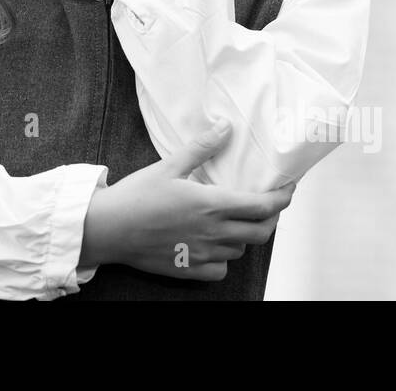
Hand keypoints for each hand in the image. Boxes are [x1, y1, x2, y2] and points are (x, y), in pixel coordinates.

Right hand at [79, 120, 295, 280]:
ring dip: (245, 235)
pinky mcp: (189, 269)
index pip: (264, 206)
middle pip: (261, 232)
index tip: (288, 189)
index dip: (282, 198)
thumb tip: (226, 127)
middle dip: (271, 218)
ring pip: (241, 249)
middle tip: (266, 204)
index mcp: (212, 204)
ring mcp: (202, 254)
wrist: (108, 229)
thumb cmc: (136, 196)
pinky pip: (221, 269)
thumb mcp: (169, 165)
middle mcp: (213, 232)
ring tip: (236, 220)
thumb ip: (202, 147)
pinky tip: (215, 244)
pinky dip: (225, 258)